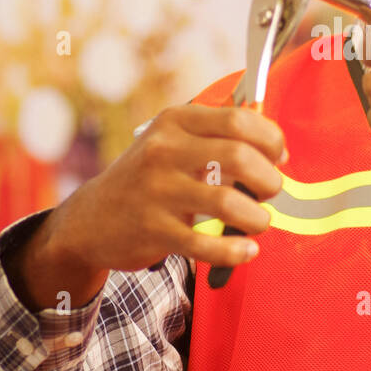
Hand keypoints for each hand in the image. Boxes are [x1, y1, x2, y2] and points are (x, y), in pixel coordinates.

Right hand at [7, 105, 287, 308]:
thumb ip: (219, 138)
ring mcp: (157, 191)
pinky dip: (236, 251)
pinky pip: (208, 245)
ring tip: (259, 223)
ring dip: (258, 218)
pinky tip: (247, 250)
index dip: (271, 139)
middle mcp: (164, 150)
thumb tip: (277, 148)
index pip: (239, 119)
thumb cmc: (149, 178)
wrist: (90, 219)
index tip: (279, 156)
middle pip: (239, 156)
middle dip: (269, 179)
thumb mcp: (173, 142)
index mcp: (175, 121)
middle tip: (271, 192)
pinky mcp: (154, 230)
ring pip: (228, 202)